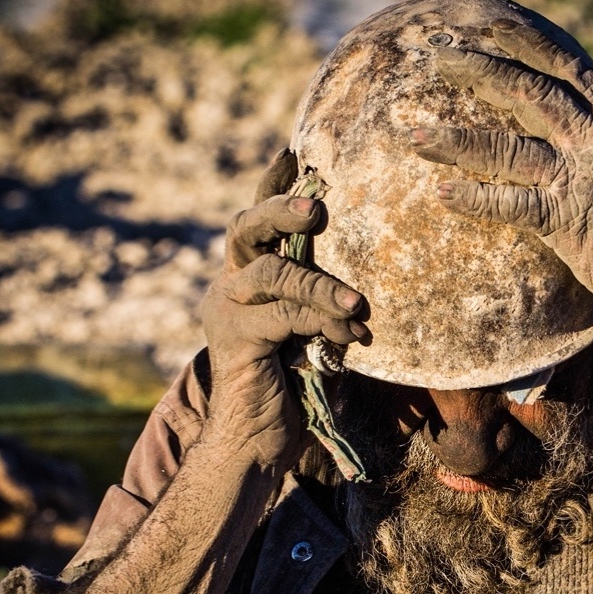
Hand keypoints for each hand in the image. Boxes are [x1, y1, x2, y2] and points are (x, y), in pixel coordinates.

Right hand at [200, 149, 367, 466]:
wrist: (256, 440)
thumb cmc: (292, 385)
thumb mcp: (312, 331)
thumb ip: (322, 299)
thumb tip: (366, 278)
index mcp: (245, 277)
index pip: (255, 220)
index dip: (272, 185)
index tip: (293, 153)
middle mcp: (228, 285)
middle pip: (245, 228)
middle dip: (281, 208)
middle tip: (317, 205)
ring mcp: (226, 310)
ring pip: (273, 274)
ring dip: (320, 285)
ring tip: (355, 305)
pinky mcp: (235, 339)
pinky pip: (285, 316)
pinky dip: (322, 324)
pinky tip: (349, 340)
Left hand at [411, 19, 592, 307]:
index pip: (565, 65)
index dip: (525, 41)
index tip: (491, 24)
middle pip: (526, 91)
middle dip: (478, 70)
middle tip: (438, 57)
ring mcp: (580, 177)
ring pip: (506, 147)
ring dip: (456, 140)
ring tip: (415, 136)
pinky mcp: (566, 220)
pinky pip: (510, 204)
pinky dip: (473, 198)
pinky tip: (441, 193)